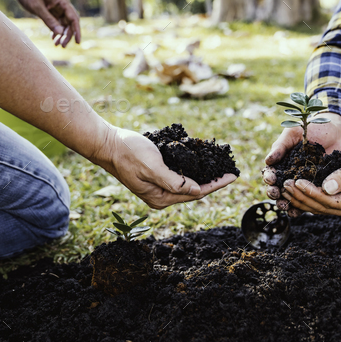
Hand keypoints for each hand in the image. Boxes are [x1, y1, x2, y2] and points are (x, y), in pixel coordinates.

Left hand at [7, 0, 80, 46]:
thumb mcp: (37, 7)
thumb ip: (49, 20)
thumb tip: (60, 33)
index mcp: (62, 0)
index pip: (73, 18)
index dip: (76, 31)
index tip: (77, 42)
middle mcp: (61, 3)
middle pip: (69, 22)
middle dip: (67, 35)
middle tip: (62, 46)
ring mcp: (55, 5)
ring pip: (63, 23)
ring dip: (61, 34)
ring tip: (57, 44)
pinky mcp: (49, 8)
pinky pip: (56, 21)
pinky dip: (55, 29)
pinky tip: (53, 37)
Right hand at [94, 126, 236, 208]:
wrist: (107, 143)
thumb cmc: (128, 153)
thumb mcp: (153, 167)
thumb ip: (175, 182)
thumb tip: (198, 191)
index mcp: (161, 198)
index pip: (196, 194)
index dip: (216, 185)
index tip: (232, 176)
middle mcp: (160, 196)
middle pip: (194, 191)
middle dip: (213, 182)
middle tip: (231, 172)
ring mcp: (157, 187)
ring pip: (188, 184)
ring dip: (204, 176)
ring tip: (220, 169)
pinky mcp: (155, 176)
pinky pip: (179, 176)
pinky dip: (192, 170)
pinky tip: (201, 164)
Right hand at [262, 112, 340, 216]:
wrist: (336, 130)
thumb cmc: (311, 128)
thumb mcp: (294, 133)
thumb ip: (281, 146)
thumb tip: (268, 161)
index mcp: (283, 163)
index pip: (272, 173)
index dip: (269, 177)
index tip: (271, 178)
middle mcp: (292, 175)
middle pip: (279, 189)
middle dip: (275, 193)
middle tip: (275, 193)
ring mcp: (306, 183)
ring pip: (293, 198)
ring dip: (286, 203)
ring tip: (285, 205)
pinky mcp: (320, 187)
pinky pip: (311, 200)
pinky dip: (304, 208)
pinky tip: (299, 211)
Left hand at [280, 134, 340, 219]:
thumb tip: (326, 189)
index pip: (332, 202)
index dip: (313, 193)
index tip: (297, 182)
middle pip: (323, 207)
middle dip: (302, 197)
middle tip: (284, 186)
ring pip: (319, 207)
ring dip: (300, 199)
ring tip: (283, 188)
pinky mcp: (340, 203)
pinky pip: (320, 203)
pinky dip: (305, 197)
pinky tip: (291, 190)